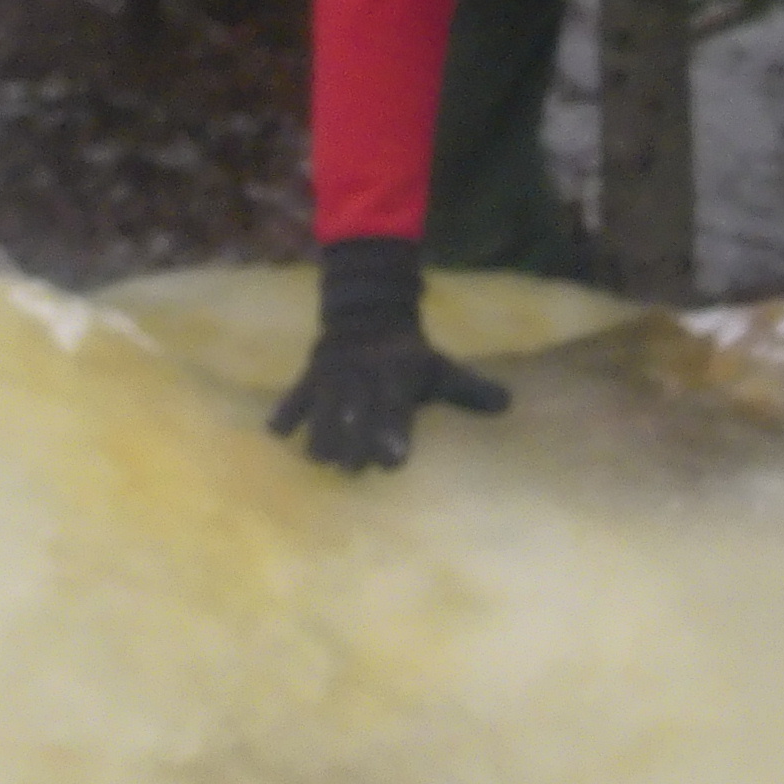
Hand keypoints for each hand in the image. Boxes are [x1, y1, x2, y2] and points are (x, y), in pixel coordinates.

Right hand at [270, 239, 511, 471]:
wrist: (367, 313)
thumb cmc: (408, 355)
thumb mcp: (440, 367)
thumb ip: (469, 390)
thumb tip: (507, 404)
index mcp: (396, 375)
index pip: (395, 406)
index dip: (394, 432)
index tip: (395, 460)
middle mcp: (363, 375)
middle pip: (356, 411)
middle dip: (354, 440)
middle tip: (354, 469)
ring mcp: (333, 376)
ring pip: (323, 406)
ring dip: (321, 433)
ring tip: (320, 461)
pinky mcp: (310, 376)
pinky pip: (294, 394)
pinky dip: (285, 412)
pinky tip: (276, 433)